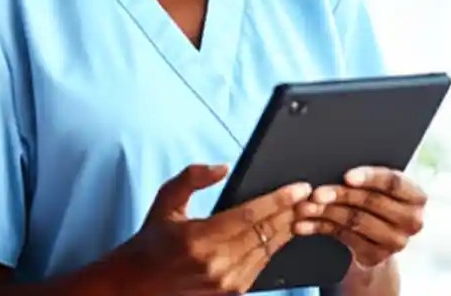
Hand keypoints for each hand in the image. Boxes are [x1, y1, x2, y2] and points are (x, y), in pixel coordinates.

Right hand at [120, 164, 311, 294]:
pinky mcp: (232, 293)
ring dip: (288, 229)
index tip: (300, 188)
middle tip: (312, 195)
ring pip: (268, 250)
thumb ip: (191, 178)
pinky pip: (262, 266)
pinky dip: (274, 247)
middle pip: (265, 232)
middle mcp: (216, 263)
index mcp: (199, 239)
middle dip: (291, 212)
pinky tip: (284, 232)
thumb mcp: (165, 203)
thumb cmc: (151, 243)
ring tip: (304, 211)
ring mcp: (227, 282)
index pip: (250, 215)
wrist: (138, 285)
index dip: (279, 200)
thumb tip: (222, 167)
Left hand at [292, 166, 426, 267]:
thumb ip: (365, 176)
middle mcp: (412, 220)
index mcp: (415, 196)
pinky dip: (319, 228)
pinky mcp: (376, 256)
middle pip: (371, 202)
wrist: (375, 237)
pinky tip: (302, 225)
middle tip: (315, 192)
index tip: (346, 176)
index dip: (369, 177)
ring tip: (303, 206)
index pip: (394, 182)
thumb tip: (334, 161)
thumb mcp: (376, 185)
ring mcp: (395, 242)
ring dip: (324, 212)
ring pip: (355, 220)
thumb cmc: (372, 198)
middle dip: (340, 195)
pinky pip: (343, 236)